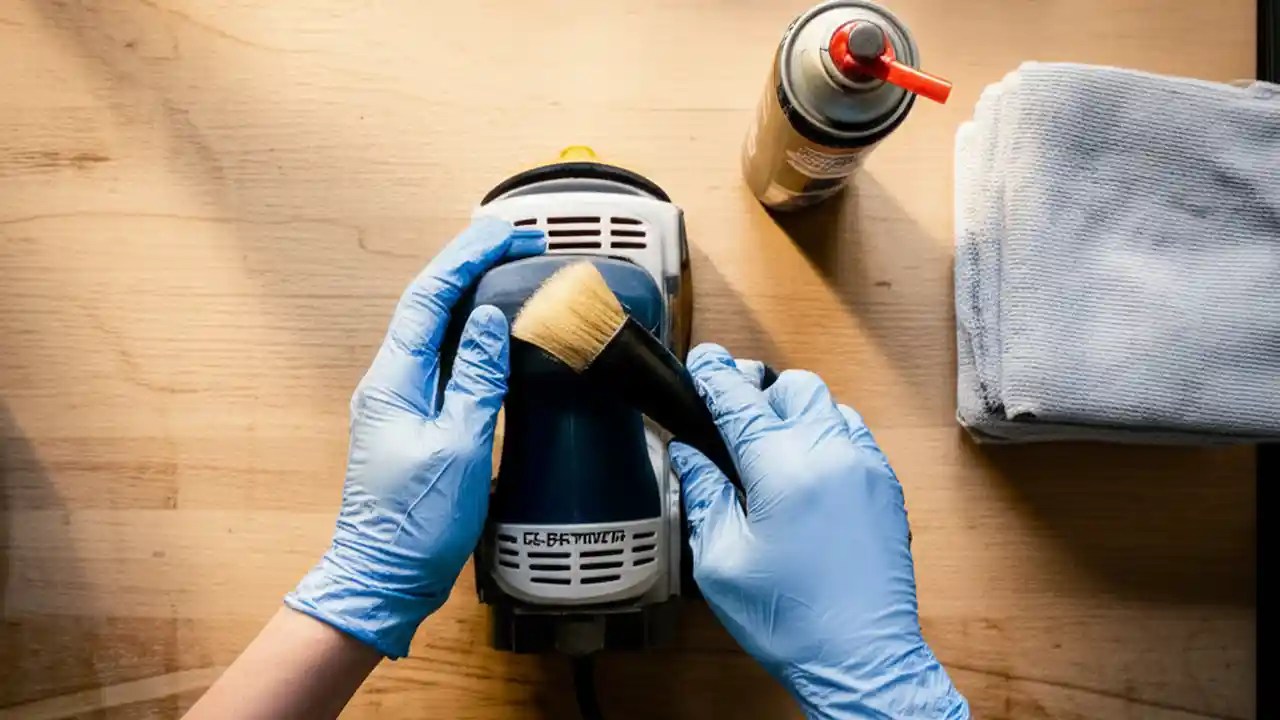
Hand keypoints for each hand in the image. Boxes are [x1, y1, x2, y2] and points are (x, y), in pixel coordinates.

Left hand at [286, 218, 545, 658]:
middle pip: (429, 306)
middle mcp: (390, 382)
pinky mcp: (410, 421)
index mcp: (394, 380)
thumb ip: (477, 379)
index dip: (466, 258)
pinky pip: (440, 363)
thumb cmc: (417, 521)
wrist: (382, 576)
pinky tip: (493, 332)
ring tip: (509, 272)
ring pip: (434, 332)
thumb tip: (490, 321)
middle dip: (470, 267)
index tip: (503, 233)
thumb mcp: (460, 446)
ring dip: (470, 298)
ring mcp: (397, 401)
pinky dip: (468, 337)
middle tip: (515, 244)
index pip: (429, 298)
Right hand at [670, 344, 968, 718]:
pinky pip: (855, 436)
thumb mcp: (721, 560)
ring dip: (796, 413)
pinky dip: (827, 436)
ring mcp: (866, 467)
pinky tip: (806, 472)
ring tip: (769, 449)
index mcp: (782, 467)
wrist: (862, 659)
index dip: (714, 374)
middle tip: (730, 414)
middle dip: (759, 391)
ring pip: (829, 405)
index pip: (739, 398)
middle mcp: (831, 454)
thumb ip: (704, 495)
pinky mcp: (886, 488)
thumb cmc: (790, 619)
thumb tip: (689, 455)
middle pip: (793, 386)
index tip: (701, 362)